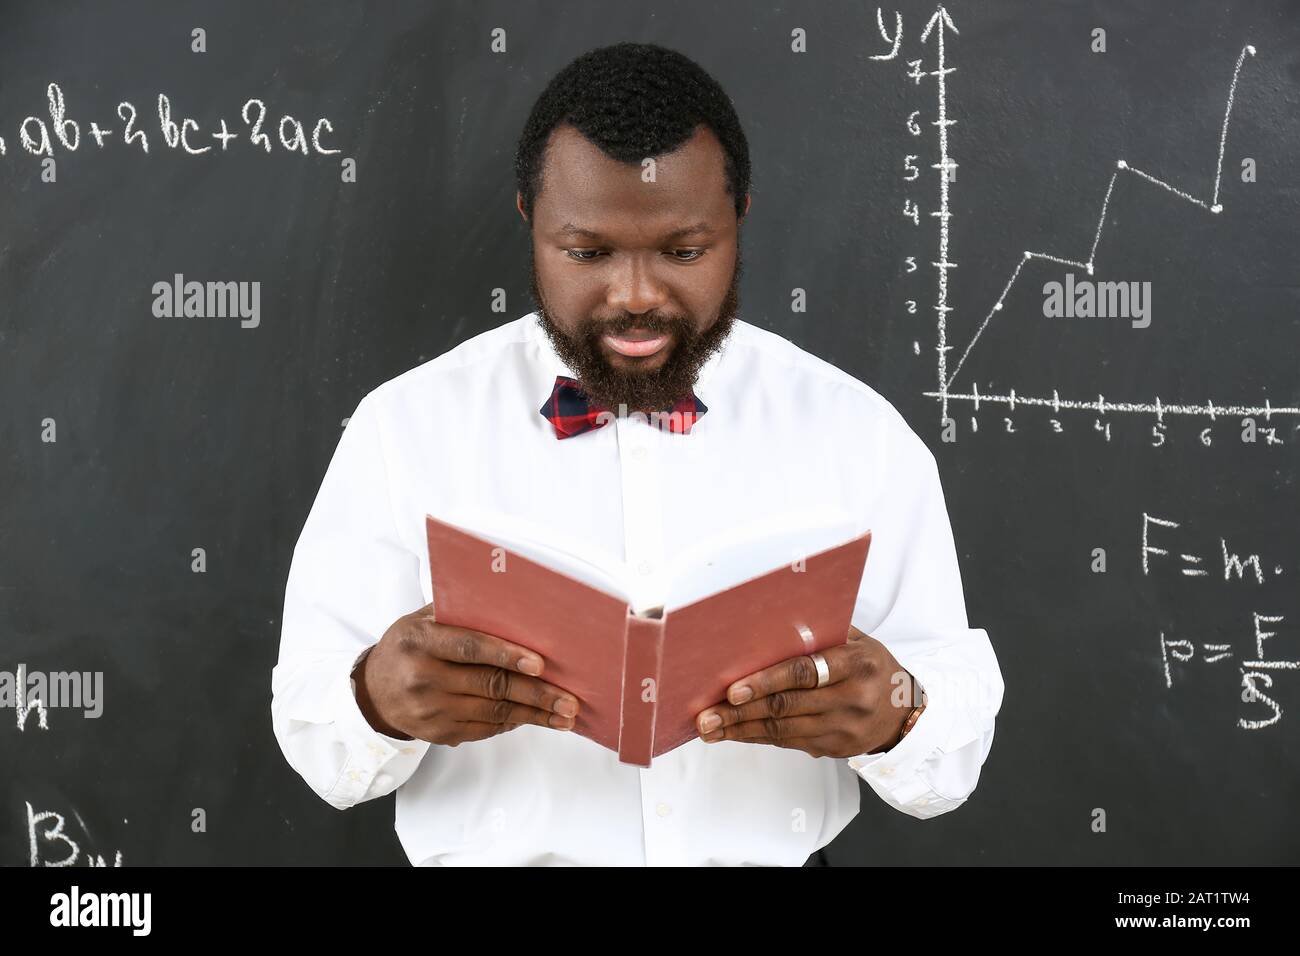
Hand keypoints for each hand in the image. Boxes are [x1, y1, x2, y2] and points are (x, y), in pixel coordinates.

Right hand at [353, 601, 580, 745]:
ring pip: (492, 713)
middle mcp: (423, 677)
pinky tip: (534, 718)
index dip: (508, 655)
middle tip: (569, 700)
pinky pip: (483, 730)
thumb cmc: (407, 646)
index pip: (470, 647)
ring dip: (533, 715)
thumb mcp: (421, 620)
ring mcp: (430, 710)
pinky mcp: (437, 733)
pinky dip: (512, 723)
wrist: (371, 692)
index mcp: (421, 641)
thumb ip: (460, 612)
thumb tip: (511, 602)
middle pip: (490, 686)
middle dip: (536, 694)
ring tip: (564, 715)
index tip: (541, 664)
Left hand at [694, 626, 921, 757]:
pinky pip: (789, 742)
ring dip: (741, 730)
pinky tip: (734, 733)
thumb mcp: (857, 641)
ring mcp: (844, 729)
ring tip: (710, 729)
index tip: (733, 689)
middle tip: (706, 716)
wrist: (904, 711)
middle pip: (787, 707)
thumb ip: (821, 633)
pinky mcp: (835, 749)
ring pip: (783, 730)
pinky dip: (758, 737)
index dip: (766, 682)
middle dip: (740, 712)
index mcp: (856, 664)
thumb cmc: (871, 666)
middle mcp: (851, 699)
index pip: (804, 673)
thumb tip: (768, 624)